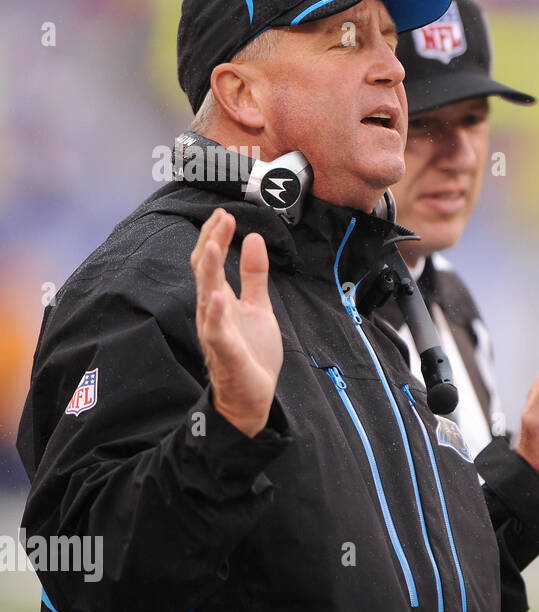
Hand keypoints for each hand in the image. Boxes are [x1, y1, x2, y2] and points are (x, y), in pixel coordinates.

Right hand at [190, 208, 283, 437]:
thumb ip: (254, 276)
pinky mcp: (225, 354)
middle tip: (220, 217)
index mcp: (220, 301)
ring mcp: (216, 333)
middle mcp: (212, 313)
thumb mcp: (259, 307)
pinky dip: (215, 314)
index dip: (217, 237)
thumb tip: (253, 239)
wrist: (251, 397)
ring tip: (214, 244)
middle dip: (212, 244)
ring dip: (210, 271)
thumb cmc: (251, 353)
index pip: (212, 263)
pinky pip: (217, 332)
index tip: (225, 213)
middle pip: (206, 273)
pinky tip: (217, 296)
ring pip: (206, 297)